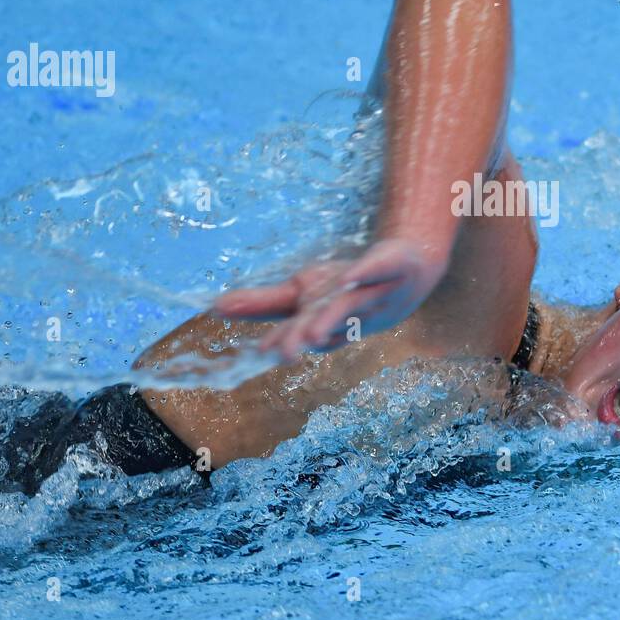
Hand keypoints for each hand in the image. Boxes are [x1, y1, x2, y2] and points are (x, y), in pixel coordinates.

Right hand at [212, 238, 446, 361]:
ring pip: (350, 306)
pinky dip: (365, 272)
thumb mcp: (302, 293)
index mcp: (323, 321)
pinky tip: (349, 274)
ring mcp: (374, 292)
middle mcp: (348, 313)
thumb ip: (261, 303)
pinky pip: (379, 267)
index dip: (282, 342)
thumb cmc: (348, 290)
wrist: (407, 272)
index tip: (261, 353)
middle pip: (324, 325)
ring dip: (331, 319)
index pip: (298, 331)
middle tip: (284, 353)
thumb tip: (212, 309)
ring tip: (312, 332)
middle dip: (305, 337)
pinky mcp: (393, 266)